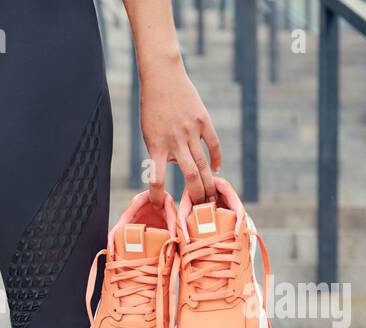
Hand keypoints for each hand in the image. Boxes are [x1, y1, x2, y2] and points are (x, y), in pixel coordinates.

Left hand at [139, 63, 221, 205]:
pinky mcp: (203, 121)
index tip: (160, 206)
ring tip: (211, 197)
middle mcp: (175, 141)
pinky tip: (216, 170)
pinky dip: (216, 159)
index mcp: (156, 146)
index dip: (158, 196)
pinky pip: (213, 144)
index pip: (157, 179)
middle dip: (196, 195)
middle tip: (199, 210)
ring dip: (208, 183)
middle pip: (190, 176)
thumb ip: (162, 152)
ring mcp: (191, 131)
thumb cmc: (152, 108)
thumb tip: (178, 168)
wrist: (162, 78)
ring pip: (203, 164)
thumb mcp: (149, 133)